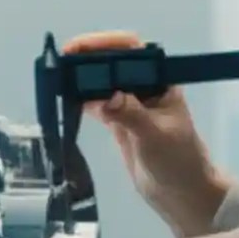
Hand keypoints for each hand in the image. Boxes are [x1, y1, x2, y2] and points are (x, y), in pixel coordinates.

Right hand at [63, 30, 230, 237]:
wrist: (181, 192)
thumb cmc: (179, 160)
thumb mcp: (156, 136)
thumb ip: (132, 115)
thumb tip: (107, 97)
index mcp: (160, 79)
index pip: (132, 51)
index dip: (106, 44)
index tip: (80, 47)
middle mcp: (144, 86)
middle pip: (112, 62)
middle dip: (87, 58)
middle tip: (61, 60)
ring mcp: (130, 103)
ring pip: (101, 81)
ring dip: (81, 78)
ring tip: (57, 76)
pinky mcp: (118, 120)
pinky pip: (96, 103)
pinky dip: (81, 99)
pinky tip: (65, 98)